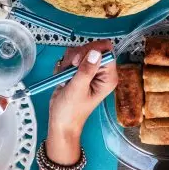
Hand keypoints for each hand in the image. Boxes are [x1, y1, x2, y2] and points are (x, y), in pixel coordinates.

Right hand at [46, 40, 116, 163]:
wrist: (60, 121)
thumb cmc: (71, 111)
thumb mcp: (78, 89)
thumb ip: (86, 70)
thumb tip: (95, 52)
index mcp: (108, 77)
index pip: (106, 50)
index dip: (91, 51)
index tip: (78, 62)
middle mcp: (101, 71)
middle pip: (91, 47)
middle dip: (76, 56)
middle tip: (69, 71)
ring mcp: (90, 70)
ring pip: (79, 51)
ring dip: (68, 62)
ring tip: (65, 78)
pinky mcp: (79, 70)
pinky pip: (71, 57)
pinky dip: (64, 65)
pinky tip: (63, 77)